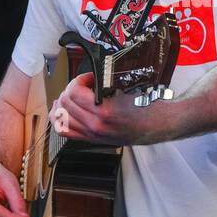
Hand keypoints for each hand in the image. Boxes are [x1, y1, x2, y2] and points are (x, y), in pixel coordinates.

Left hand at [50, 71, 173, 146]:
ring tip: (73, 96)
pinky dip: (60, 118)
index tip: (89, 77)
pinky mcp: (92, 139)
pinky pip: (64, 130)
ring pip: (60, 117)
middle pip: (65, 103)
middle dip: (70, 88)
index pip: (75, 92)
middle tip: (82, 84)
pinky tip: (64, 110)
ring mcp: (92, 134)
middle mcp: (96, 126)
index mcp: (105, 112)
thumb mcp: (125, 89)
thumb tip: (88, 79)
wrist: (156, 125)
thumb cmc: (146, 108)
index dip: (79, 79)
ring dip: (63, 102)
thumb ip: (103, 86)